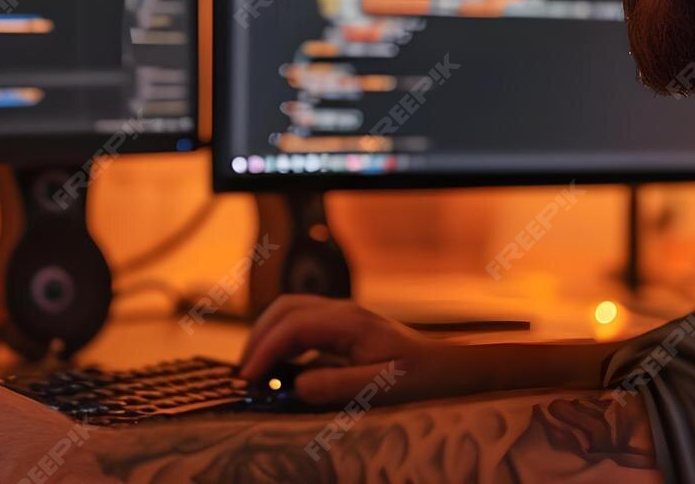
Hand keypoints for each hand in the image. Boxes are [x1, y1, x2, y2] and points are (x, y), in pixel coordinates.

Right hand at [236, 295, 479, 405]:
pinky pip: (302, 327)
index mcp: (350, 321)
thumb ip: (340, 385)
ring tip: (255, 371)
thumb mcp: (384, 386)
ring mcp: (342, 317)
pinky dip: (282, 342)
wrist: (451, 368)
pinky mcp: (343, 330)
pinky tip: (279, 369)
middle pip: (284, 309)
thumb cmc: (422, 377)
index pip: (293, 326)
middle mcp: (342, 312)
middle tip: (244, 374)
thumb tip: (297, 384)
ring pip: (291, 313)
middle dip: (258, 337)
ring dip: (267, 336)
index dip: (265, 350)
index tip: (249, 378)